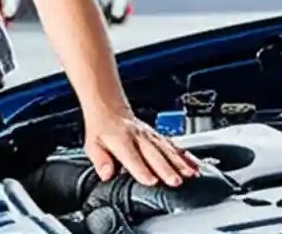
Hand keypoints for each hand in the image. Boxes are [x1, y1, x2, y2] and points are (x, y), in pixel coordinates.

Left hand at [84, 112, 200, 186]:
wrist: (109, 109)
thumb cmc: (102, 131)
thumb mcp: (92, 145)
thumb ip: (100, 160)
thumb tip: (105, 174)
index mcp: (120, 140)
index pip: (131, 156)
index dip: (141, 169)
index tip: (151, 181)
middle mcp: (138, 137)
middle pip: (154, 154)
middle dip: (166, 168)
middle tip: (176, 181)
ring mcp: (150, 136)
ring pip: (167, 149)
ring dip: (180, 162)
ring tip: (190, 174)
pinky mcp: (159, 136)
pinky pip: (175, 145)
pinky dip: (187, 156)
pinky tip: (196, 165)